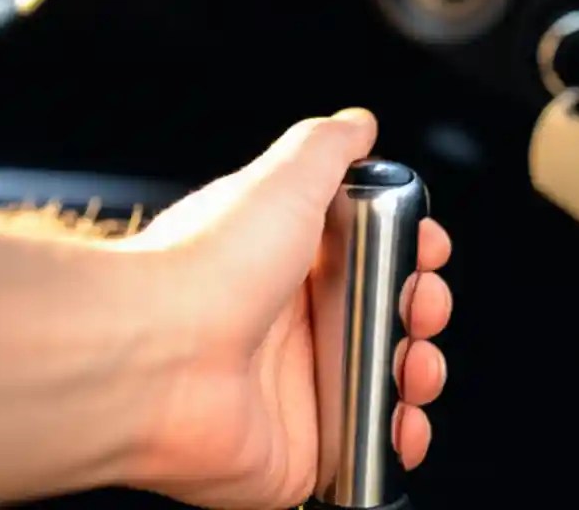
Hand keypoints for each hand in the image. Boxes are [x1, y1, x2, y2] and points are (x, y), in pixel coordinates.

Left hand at [116, 110, 451, 508]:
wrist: (151, 357)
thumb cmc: (206, 267)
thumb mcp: (281, 180)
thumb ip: (327, 146)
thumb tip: (359, 124)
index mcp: (284, 262)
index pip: (366, 256)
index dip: (407, 253)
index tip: (427, 251)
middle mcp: (287, 327)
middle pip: (383, 321)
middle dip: (420, 312)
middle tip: (421, 307)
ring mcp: (292, 391)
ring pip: (381, 386)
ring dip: (417, 375)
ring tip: (415, 366)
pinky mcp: (295, 450)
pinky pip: (360, 455)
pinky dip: (393, 444)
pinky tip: (402, 423)